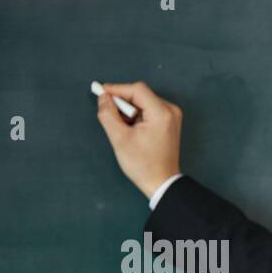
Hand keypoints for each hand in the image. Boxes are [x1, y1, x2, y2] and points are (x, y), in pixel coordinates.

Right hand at [95, 81, 182, 198]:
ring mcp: (171, 117)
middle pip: (140, 95)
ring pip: (143, 102)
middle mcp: (170, 111)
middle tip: (109, 114)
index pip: (137, 90)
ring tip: (122, 127)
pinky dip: (136, 116)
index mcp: (162, 113)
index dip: (116, 89)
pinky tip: (131, 130)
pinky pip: (148, 111)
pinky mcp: (168, 123)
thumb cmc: (143, 165)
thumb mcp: (119, 138)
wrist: (161, 183)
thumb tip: (103, 98)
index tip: (100, 93)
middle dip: (122, 102)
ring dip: (128, 111)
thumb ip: (108, 114)